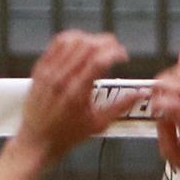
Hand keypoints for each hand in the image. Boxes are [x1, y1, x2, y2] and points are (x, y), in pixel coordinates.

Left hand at [18, 31, 134, 162]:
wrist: (37, 141)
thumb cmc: (68, 135)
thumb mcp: (98, 124)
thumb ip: (121, 106)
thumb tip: (142, 94)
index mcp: (77, 92)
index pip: (100, 59)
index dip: (116, 52)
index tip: (124, 56)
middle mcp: (62, 79)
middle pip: (88, 46)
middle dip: (107, 42)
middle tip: (116, 49)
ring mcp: (49, 72)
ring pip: (73, 40)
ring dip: (91, 38)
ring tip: (100, 46)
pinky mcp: (40, 69)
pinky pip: (56, 44)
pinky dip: (72, 38)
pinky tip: (81, 43)